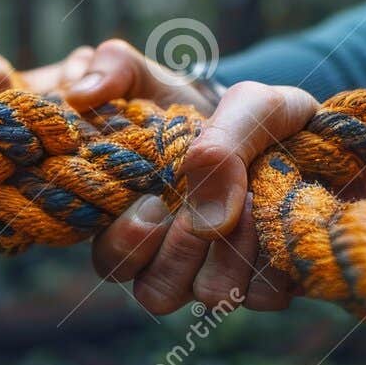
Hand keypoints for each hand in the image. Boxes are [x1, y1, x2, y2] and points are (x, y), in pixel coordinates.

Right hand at [31, 40, 315, 314]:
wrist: (283, 124)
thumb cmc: (203, 104)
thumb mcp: (164, 73)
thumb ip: (118, 69)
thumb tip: (82, 95)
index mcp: (133, 219)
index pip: (111, 263)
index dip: (131, 241)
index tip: (156, 202)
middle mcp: (170, 258)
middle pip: (156, 292)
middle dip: (185, 246)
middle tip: (211, 199)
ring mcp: (219, 273)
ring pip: (210, 295)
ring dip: (234, 246)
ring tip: (254, 197)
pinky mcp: (267, 281)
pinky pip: (265, 294)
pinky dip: (275, 254)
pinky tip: (280, 214)